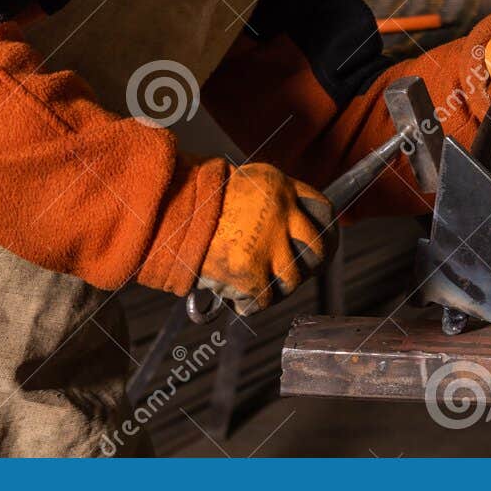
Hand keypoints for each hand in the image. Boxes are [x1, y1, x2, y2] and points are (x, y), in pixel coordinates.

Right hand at [196, 163, 332, 316]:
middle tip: (290, 272)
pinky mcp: (250, 274)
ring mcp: (267, 245)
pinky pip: (263, 301)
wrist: (164, 213)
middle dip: (308, 265)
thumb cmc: (197, 201)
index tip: (323, 245)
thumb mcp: (244, 185)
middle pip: (315, 250)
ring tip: (252, 282)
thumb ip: (273, 203)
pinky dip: (248, 304)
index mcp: (279, 187)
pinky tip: (235, 297)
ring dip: (274, 286)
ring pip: (292, 280)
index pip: (323, 212)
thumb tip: (297, 232)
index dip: (326, 232)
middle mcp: (280, 214)